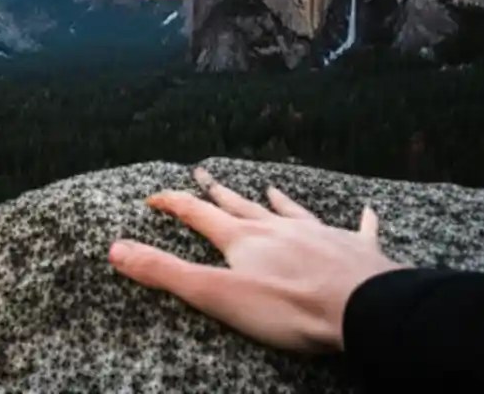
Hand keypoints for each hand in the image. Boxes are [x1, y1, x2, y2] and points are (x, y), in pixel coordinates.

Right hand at [109, 167, 407, 353]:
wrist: (361, 308)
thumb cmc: (286, 306)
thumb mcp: (215, 294)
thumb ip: (164, 272)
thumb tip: (115, 248)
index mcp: (243, 240)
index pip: (199, 215)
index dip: (173, 204)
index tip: (154, 195)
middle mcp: (279, 229)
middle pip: (242, 207)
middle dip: (219, 193)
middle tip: (205, 174)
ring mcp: (320, 237)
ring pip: (293, 213)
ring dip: (278, 202)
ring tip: (269, 188)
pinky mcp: (356, 252)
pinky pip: (359, 230)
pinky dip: (361, 221)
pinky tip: (368, 211)